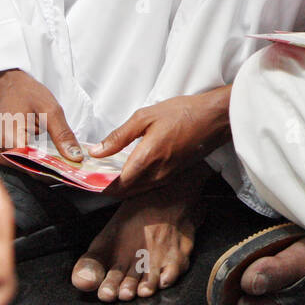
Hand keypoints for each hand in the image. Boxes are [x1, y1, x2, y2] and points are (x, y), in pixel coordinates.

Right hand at [0, 69, 81, 164]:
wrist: (9, 86)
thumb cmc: (27, 94)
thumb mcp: (50, 111)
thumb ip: (62, 135)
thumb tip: (75, 157)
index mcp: (12, 141)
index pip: (36, 167)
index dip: (57, 170)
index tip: (76, 169)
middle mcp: (3, 153)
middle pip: (33, 171)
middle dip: (56, 169)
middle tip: (76, 164)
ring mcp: (3, 155)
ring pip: (30, 170)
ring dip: (50, 166)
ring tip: (68, 159)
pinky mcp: (6, 155)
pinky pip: (26, 164)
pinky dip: (42, 161)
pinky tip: (56, 156)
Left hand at [89, 87, 230, 194]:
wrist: (216, 117)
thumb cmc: (183, 113)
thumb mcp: (146, 117)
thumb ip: (119, 136)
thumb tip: (96, 151)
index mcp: (147, 159)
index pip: (116, 184)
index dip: (99, 184)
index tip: (88, 178)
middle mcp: (157, 173)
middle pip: (126, 191)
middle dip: (108, 186)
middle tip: (96, 174)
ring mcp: (168, 176)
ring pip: (138, 189)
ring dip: (123, 185)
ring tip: (110, 171)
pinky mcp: (175, 173)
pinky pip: (150, 184)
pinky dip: (137, 181)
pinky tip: (132, 168)